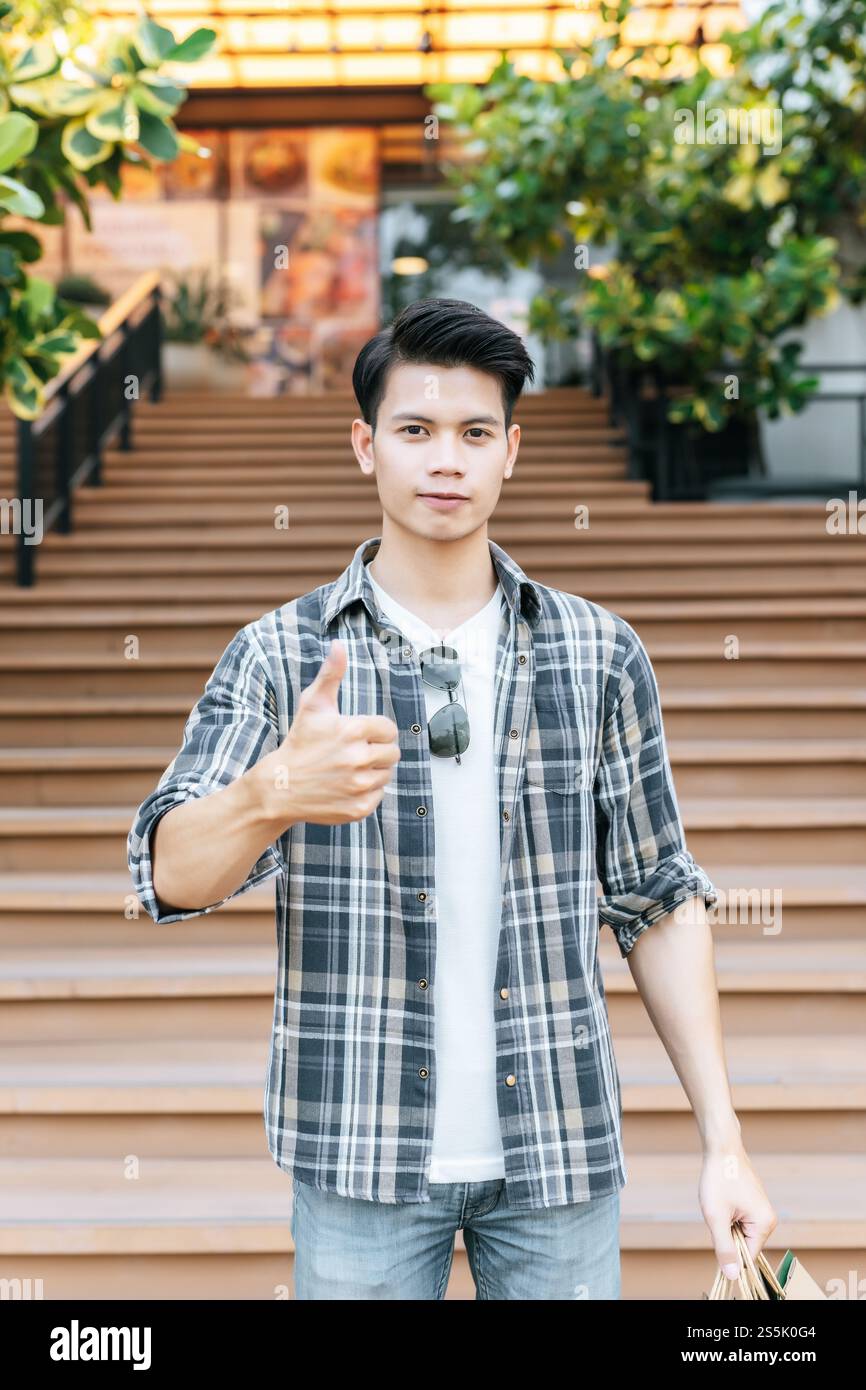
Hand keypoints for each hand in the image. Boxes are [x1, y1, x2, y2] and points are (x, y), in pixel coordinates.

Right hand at [255, 638, 400, 826]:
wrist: (279, 787)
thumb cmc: (300, 742)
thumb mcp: (312, 704)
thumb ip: (331, 674)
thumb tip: (339, 645)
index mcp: (353, 730)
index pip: (389, 729)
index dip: (376, 731)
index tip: (358, 735)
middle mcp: (358, 759)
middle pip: (392, 753)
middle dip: (376, 751)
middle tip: (352, 753)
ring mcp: (359, 786)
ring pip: (387, 775)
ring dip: (373, 771)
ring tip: (348, 770)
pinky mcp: (358, 808)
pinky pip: (379, 796)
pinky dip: (367, 792)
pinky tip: (346, 786)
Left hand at [699, 1141, 777, 1281]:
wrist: (721, 1147)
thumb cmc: (719, 1179)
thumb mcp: (716, 1217)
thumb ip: (725, 1248)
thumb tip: (733, 1276)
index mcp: (765, 1224)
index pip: (747, 1256)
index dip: (729, 1252)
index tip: (716, 1235)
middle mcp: (768, 1219)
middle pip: (743, 1244)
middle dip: (726, 1234)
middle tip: (717, 1212)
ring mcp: (761, 1210)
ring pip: (738, 1231)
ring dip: (725, 1223)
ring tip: (720, 1202)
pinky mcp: (753, 1203)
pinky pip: (738, 1220)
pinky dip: (727, 1213)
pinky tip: (722, 1197)